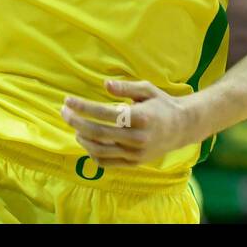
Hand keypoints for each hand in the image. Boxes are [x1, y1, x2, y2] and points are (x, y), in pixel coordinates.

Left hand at [60, 79, 197, 167]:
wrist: (182, 127)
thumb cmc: (161, 104)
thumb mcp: (147, 89)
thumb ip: (125, 87)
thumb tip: (105, 84)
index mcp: (140, 117)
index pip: (104, 113)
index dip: (83, 107)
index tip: (68, 100)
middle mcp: (137, 138)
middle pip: (97, 133)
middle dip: (76, 122)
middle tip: (64, 112)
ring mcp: (136, 153)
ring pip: (99, 150)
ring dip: (82, 139)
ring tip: (75, 128)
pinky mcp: (135, 163)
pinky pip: (108, 162)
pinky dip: (93, 154)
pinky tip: (87, 142)